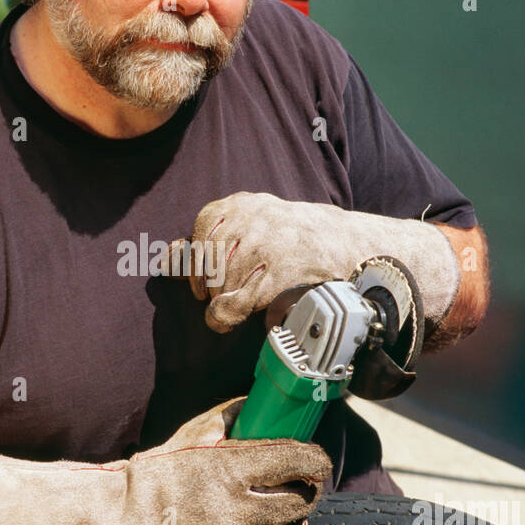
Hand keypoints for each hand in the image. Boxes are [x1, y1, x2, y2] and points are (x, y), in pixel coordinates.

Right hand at [0, 395, 331, 524]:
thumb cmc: (157, 477)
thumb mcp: (191, 437)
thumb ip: (228, 418)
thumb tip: (258, 403)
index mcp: (231, 468)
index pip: (296, 460)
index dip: (316, 460)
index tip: (319, 461)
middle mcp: (240, 508)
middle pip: (301, 498)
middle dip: (308, 489)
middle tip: (304, 483)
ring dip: (296, 514)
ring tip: (288, 505)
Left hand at [175, 191, 459, 331]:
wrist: (356, 250)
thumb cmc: (297, 245)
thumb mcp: (256, 226)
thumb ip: (214, 237)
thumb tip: (168, 256)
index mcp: (245, 203)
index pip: (203, 227)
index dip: (194, 261)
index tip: (201, 283)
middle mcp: (254, 217)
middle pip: (205, 259)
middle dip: (206, 285)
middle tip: (219, 297)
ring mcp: (268, 242)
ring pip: (217, 282)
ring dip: (220, 301)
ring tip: (238, 304)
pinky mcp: (280, 272)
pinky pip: (235, 301)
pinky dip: (225, 315)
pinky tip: (229, 321)